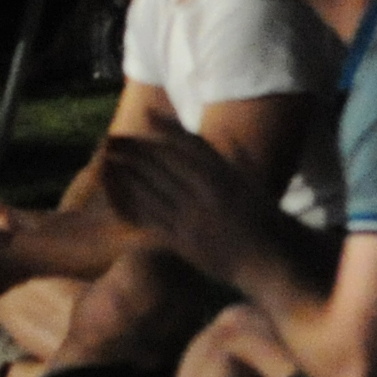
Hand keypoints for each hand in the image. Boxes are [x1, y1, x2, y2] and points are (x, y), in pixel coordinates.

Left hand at [91, 115, 267, 268]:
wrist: (271, 260)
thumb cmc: (265, 220)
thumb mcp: (250, 183)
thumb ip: (233, 160)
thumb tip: (224, 137)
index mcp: (224, 175)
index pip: (188, 145)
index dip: (164, 129)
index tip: (145, 116)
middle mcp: (206, 192)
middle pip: (162, 164)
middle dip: (134, 149)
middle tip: (112, 139)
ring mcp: (193, 217)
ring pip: (152, 189)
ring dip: (126, 172)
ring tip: (105, 159)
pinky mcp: (183, 241)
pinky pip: (151, 219)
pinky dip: (131, 205)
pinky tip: (114, 196)